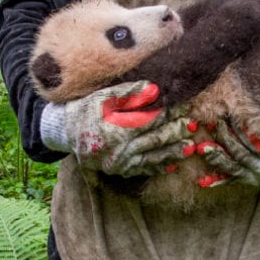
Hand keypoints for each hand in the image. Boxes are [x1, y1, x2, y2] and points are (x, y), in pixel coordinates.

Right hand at [48, 81, 192, 175]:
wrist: (67, 132)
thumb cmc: (86, 110)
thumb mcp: (104, 97)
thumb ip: (129, 93)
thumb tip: (154, 89)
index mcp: (116, 130)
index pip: (150, 120)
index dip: (168, 113)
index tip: (183, 107)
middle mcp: (119, 150)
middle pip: (154, 139)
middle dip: (175, 132)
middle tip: (193, 126)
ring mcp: (120, 163)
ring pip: (152, 157)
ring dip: (173, 152)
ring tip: (190, 147)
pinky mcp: (119, 170)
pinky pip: (143, 169)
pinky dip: (158, 166)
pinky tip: (172, 164)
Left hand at [198, 104, 259, 188]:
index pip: (256, 143)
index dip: (242, 130)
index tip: (230, 116)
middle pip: (241, 155)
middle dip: (226, 140)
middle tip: (213, 125)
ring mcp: (258, 177)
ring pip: (234, 169)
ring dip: (218, 159)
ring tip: (203, 148)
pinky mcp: (252, 180)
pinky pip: (234, 181)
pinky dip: (220, 180)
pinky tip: (204, 181)